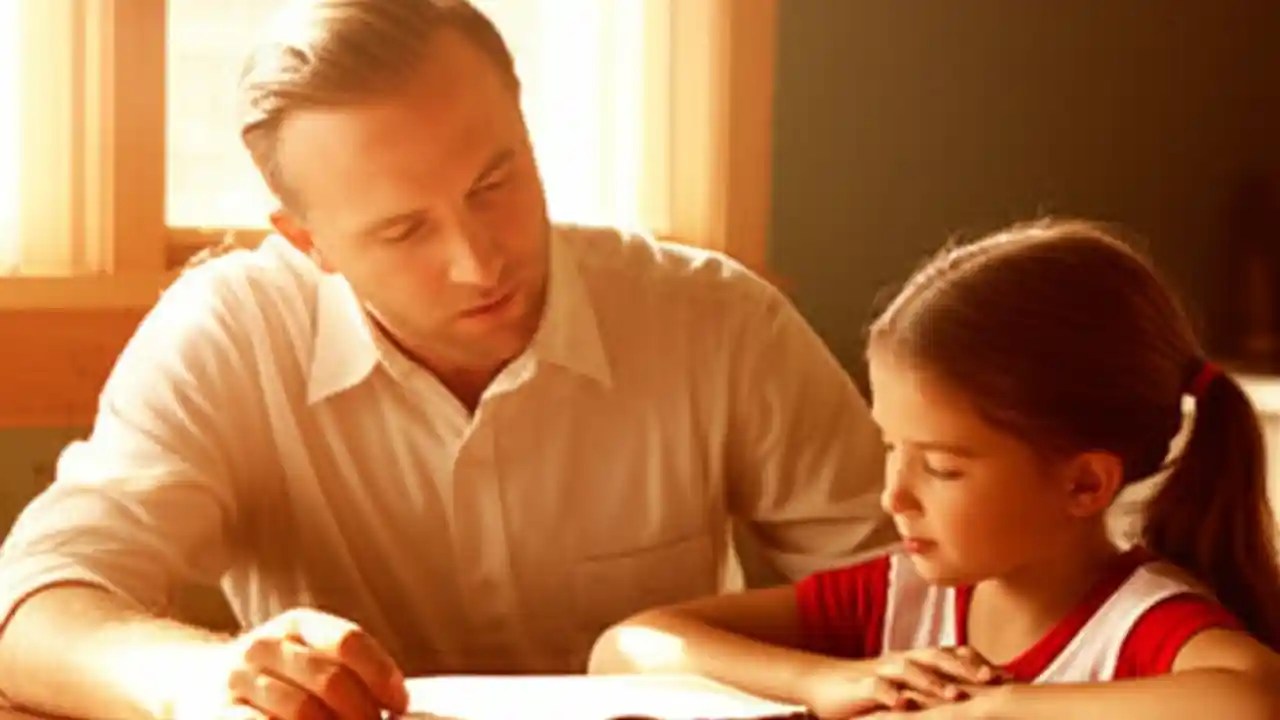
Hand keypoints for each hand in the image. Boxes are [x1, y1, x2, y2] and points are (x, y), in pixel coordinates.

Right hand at [184, 608, 408, 719]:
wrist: (191, 681)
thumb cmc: (273, 677)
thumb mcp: (306, 657)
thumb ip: (346, 671)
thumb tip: (396, 705)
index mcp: (297, 624)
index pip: (349, 642)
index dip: (381, 675)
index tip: (399, 705)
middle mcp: (265, 645)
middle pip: (331, 681)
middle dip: (362, 715)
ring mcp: (237, 679)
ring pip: (302, 711)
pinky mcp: (216, 713)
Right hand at [803, 647, 1008, 718]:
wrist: (820, 682)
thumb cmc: (869, 689)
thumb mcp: (906, 689)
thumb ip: (935, 689)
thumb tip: (972, 698)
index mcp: (916, 660)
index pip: (953, 655)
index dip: (980, 664)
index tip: (1010, 676)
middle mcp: (902, 661)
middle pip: (938, 658)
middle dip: (966, 668)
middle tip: (993, 681)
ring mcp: (881, 672)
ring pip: (910, 670)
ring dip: (933, 682)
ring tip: (955, 696)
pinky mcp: (859, 687)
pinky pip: (876, 688)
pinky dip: (890, 694)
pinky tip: (903, 705)